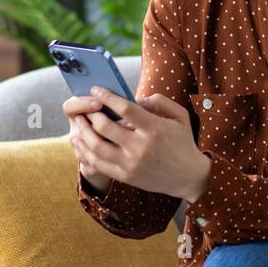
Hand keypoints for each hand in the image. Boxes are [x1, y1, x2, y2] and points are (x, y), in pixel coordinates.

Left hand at [66, 88, 211, 202]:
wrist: (189, 177)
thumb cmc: (183, 142)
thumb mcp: (180, 116)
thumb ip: (159, 101)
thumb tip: (134, 98)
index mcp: (155, 129)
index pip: (125, 109)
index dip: (108, 97)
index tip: (96, 89)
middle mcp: (141, 147)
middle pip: (105, 127)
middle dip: (91, 114)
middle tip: (85, 107)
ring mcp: (131, 164)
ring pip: (96, 147)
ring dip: (83, 132)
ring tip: (79, 122)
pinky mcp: (125, 176)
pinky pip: (98, 164)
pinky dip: (84, 152)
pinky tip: (79, 142)